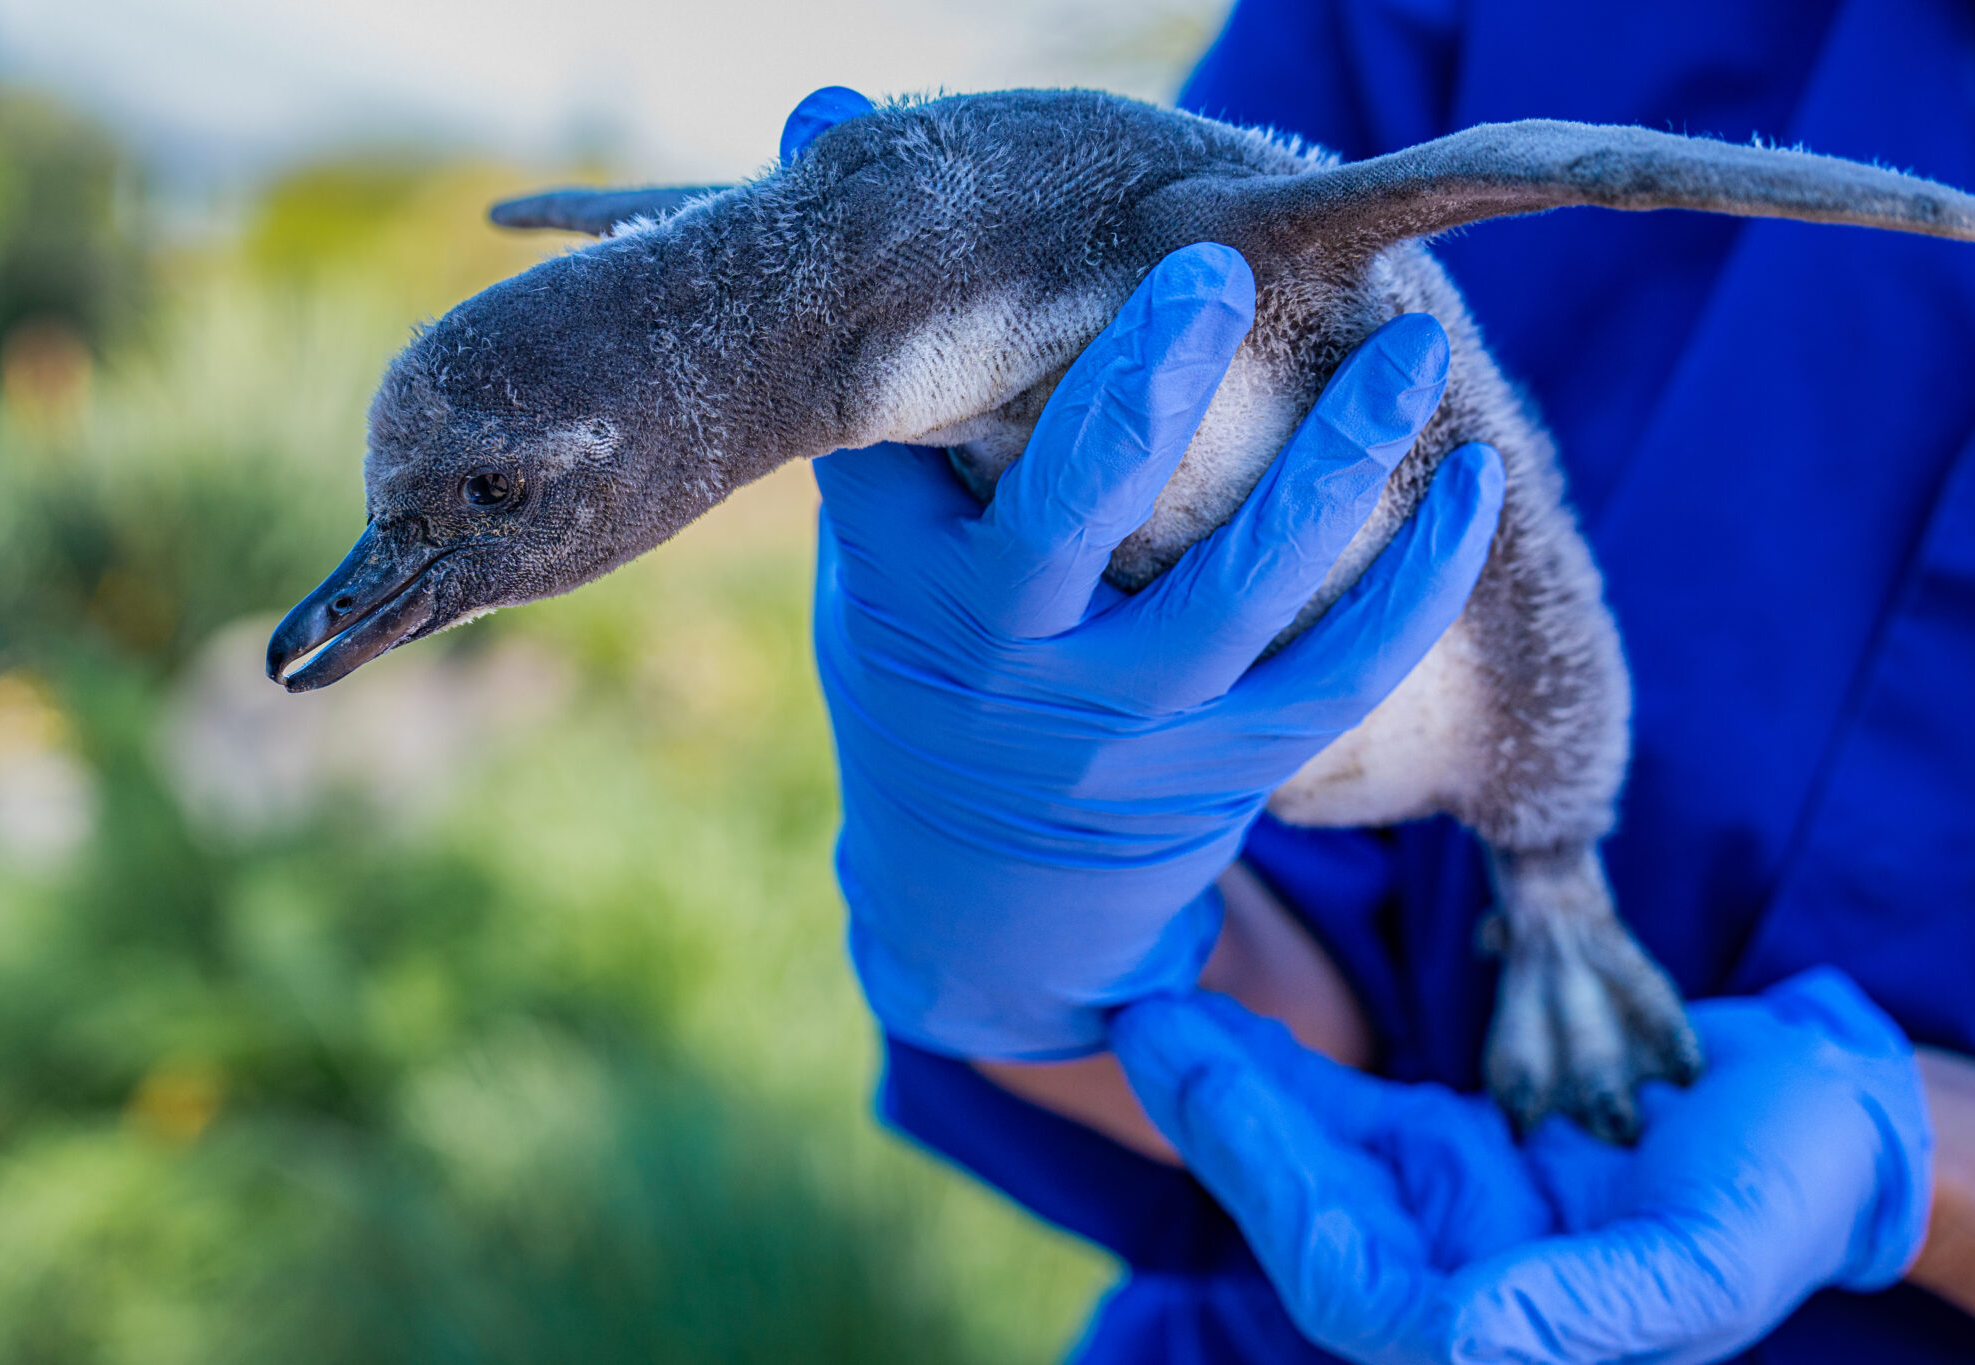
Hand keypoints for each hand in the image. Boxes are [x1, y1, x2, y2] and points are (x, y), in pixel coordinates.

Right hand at [789, 79, 1505, 1059]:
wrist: (990, 882)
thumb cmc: (929, 663)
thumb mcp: (874, 534)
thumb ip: (888, 348)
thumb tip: (819, 99)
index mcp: (930, 600)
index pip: (968, 463)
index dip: (1050, 361)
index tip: (1134, 253)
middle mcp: (1031, 672)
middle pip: (1105, 521)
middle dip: (1168, 390)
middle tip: (1227, 270)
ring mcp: (1143, 729)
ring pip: (1256, 597)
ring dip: (1344, 469)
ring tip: (1418, 354)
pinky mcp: (1238, 766)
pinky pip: (1344, 671)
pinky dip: (1419, 581)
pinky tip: (1475, 484)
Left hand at [1111, 969, 1933, 1364]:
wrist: (1815, 1122)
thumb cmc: (1780, 1194)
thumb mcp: (1708, 1255)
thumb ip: (1590, 1308)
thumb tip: (1459, 1334)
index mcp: (1505, 1327)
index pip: (1347, 1279)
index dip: (1269, 1183)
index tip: (1205, 1080)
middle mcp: (1452, 1279)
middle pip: (1298, 1212)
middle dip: (1217, 1120)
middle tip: (1145, 1022)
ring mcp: (1441, 1215)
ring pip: (1303, 1160)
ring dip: (1228, 1087)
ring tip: (1156, 1010)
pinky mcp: (1443, 1153)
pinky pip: (1337, 1117)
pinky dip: (1279, 1072)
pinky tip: (1222, 1025)